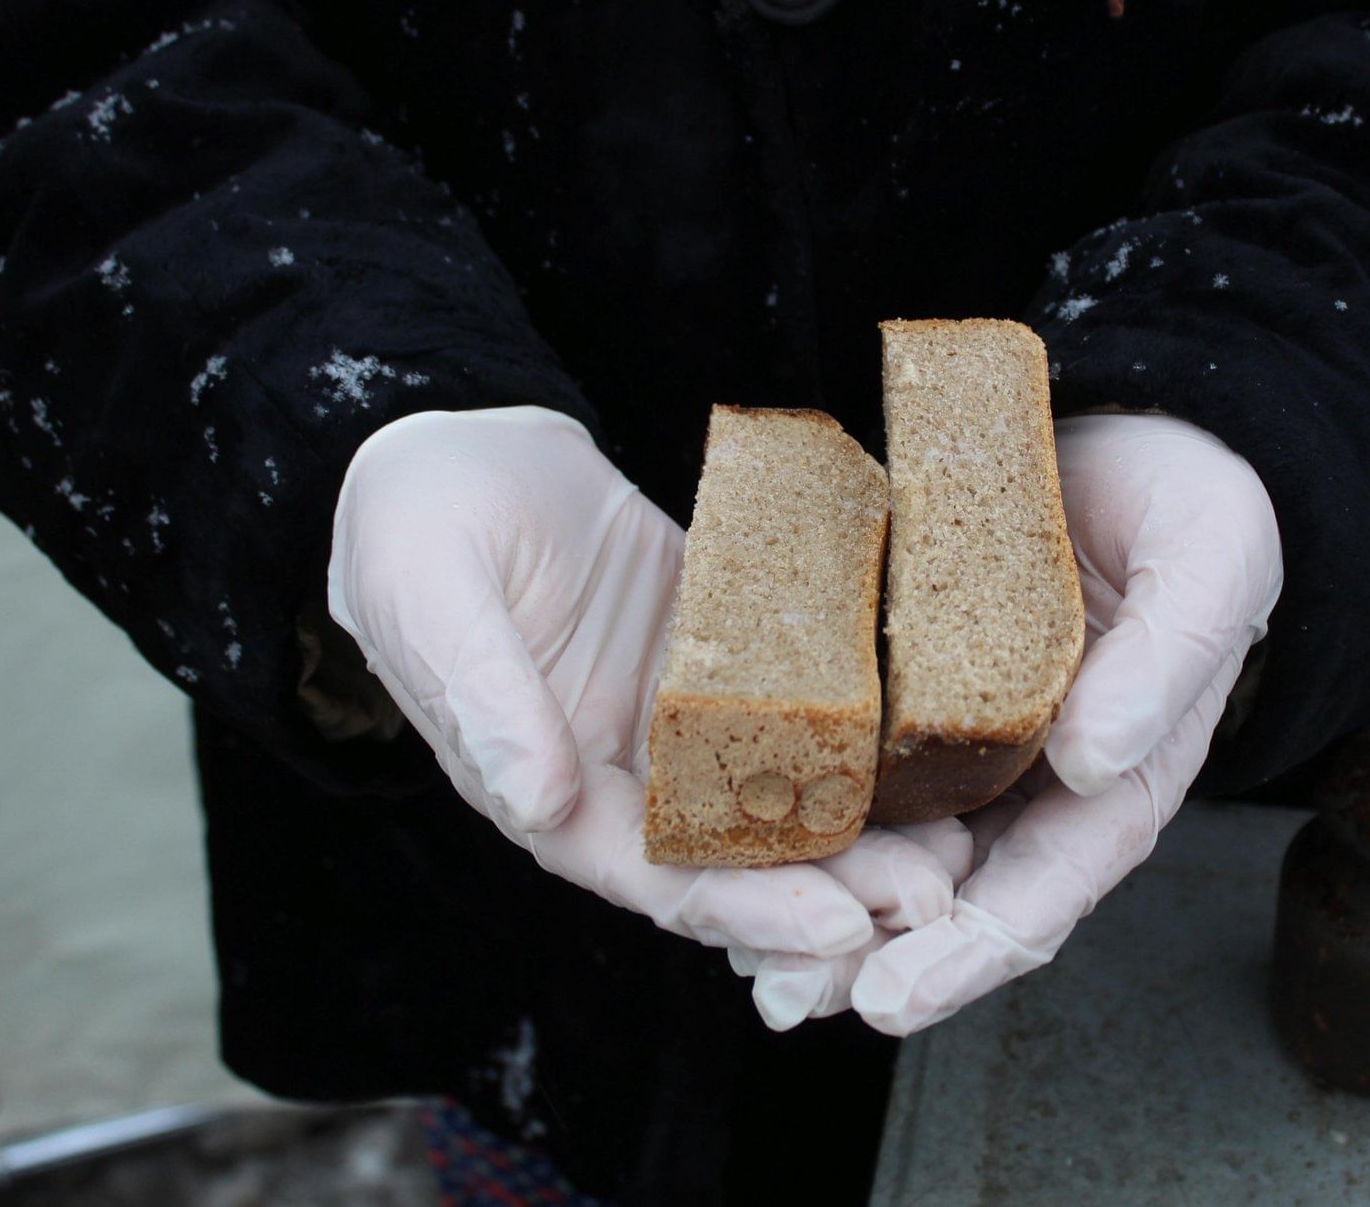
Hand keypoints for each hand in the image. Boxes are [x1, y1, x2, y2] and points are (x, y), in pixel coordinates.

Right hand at [328, 406, 944, 956]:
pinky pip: (791, 694)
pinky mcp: (718, 648)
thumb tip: (534, 801)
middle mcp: (625, 772)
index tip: (836, 926)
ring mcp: (678, 714)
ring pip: (777, 788)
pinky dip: (852, 726)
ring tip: (956, 839)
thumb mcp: (433, 598)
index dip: (745, 908)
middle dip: (832, 885)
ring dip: (860, 823)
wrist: (450, 442)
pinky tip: (927, 733)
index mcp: (549, 790)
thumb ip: (485, 698)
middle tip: (930, 896)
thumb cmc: (414, 525)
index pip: (655, 877)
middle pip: (737, 854)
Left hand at [733, 412, 1283, 1033]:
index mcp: (1114, 780)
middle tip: (785, 997)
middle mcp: (1030, 781)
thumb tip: (1092, 761)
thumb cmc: (1189, 506)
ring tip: (741, 952)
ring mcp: (961, 738)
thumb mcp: (1212, 562)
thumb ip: (1170, 658)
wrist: (1132, 429)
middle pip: (947, 898)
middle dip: (869, 960)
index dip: (967, 955)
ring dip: (819, 905)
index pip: (1041, 894)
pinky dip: (799, 802)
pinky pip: (847, 756)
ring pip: (887, 844)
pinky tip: (733, 829)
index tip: (890, 998)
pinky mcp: (903, 685)